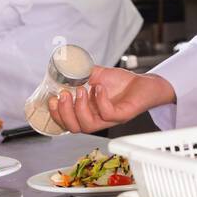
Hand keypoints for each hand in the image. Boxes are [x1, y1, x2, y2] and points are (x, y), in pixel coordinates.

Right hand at [48, 67, 174, 133]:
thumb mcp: (97, 76)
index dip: (57, 115)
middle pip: (75, 128)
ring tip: (81, 90)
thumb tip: (65, 69)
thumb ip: (81, 74)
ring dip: (80, 108)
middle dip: (65, 113)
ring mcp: (110, 119)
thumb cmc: (122, 84)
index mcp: (88, 112)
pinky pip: (108, 114)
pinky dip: (101, 100)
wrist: (144, 83)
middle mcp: (97, 119)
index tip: (52, 100)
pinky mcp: (123, 115)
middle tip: (64, 95)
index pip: (68, 123)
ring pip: (89, 125)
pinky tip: (100, 88)